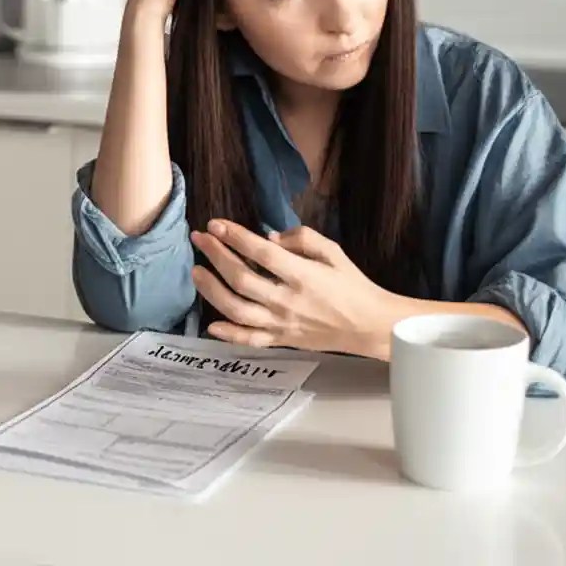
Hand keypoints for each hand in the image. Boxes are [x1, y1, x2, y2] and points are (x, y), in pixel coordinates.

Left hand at [189, 220, 403, 359]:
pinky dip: (228, 334)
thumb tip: (268, 237)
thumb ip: (302, 239)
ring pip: (237, 309)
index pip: (261, 254)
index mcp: (303, 276)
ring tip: (196, 270)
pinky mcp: (281, 340)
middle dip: (216, 255)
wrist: (369, 325)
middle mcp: (288, 301)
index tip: (216, 224)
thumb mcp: (334, 252)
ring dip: (211, 289)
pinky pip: (250, 339)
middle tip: (199, 238)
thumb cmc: (352, 284)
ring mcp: (282, 324)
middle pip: (241, 279)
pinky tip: (211, 323)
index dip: (236, 237)